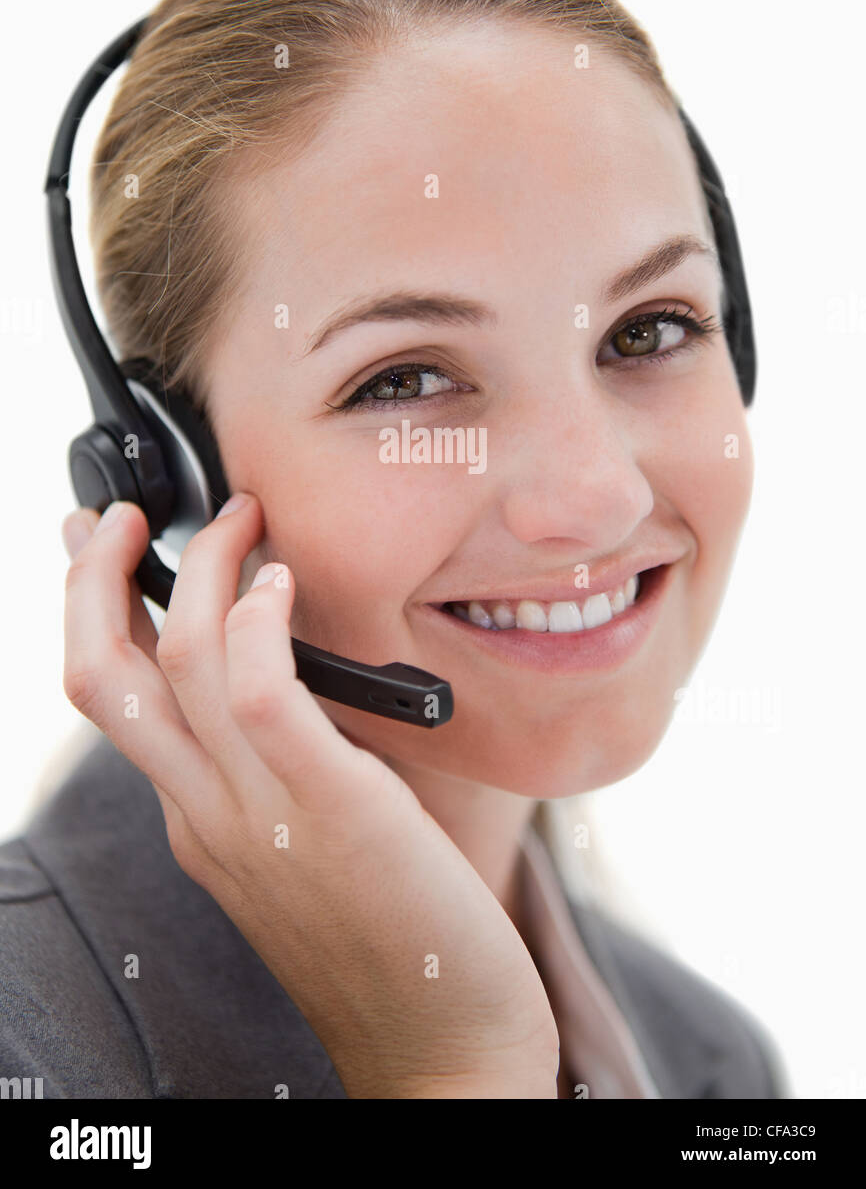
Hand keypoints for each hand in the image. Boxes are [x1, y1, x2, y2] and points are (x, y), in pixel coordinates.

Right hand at [60, 494, 559, 1098]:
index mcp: (198, 821)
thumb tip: (287, 680)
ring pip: (173, 665)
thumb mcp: (310, 846)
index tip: (100, 549)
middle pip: (99, 676)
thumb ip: (283, 771)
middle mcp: (206, 814)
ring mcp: (257, 815)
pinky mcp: (329, 808)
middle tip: (126, 515)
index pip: (113, 699)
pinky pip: (260, 693)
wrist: (444, 1049)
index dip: (92, 612)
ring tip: (241, 521)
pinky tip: (279, 584)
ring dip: (197, 569)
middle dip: (92, 577)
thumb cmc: (397, 938)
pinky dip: (255, 622)